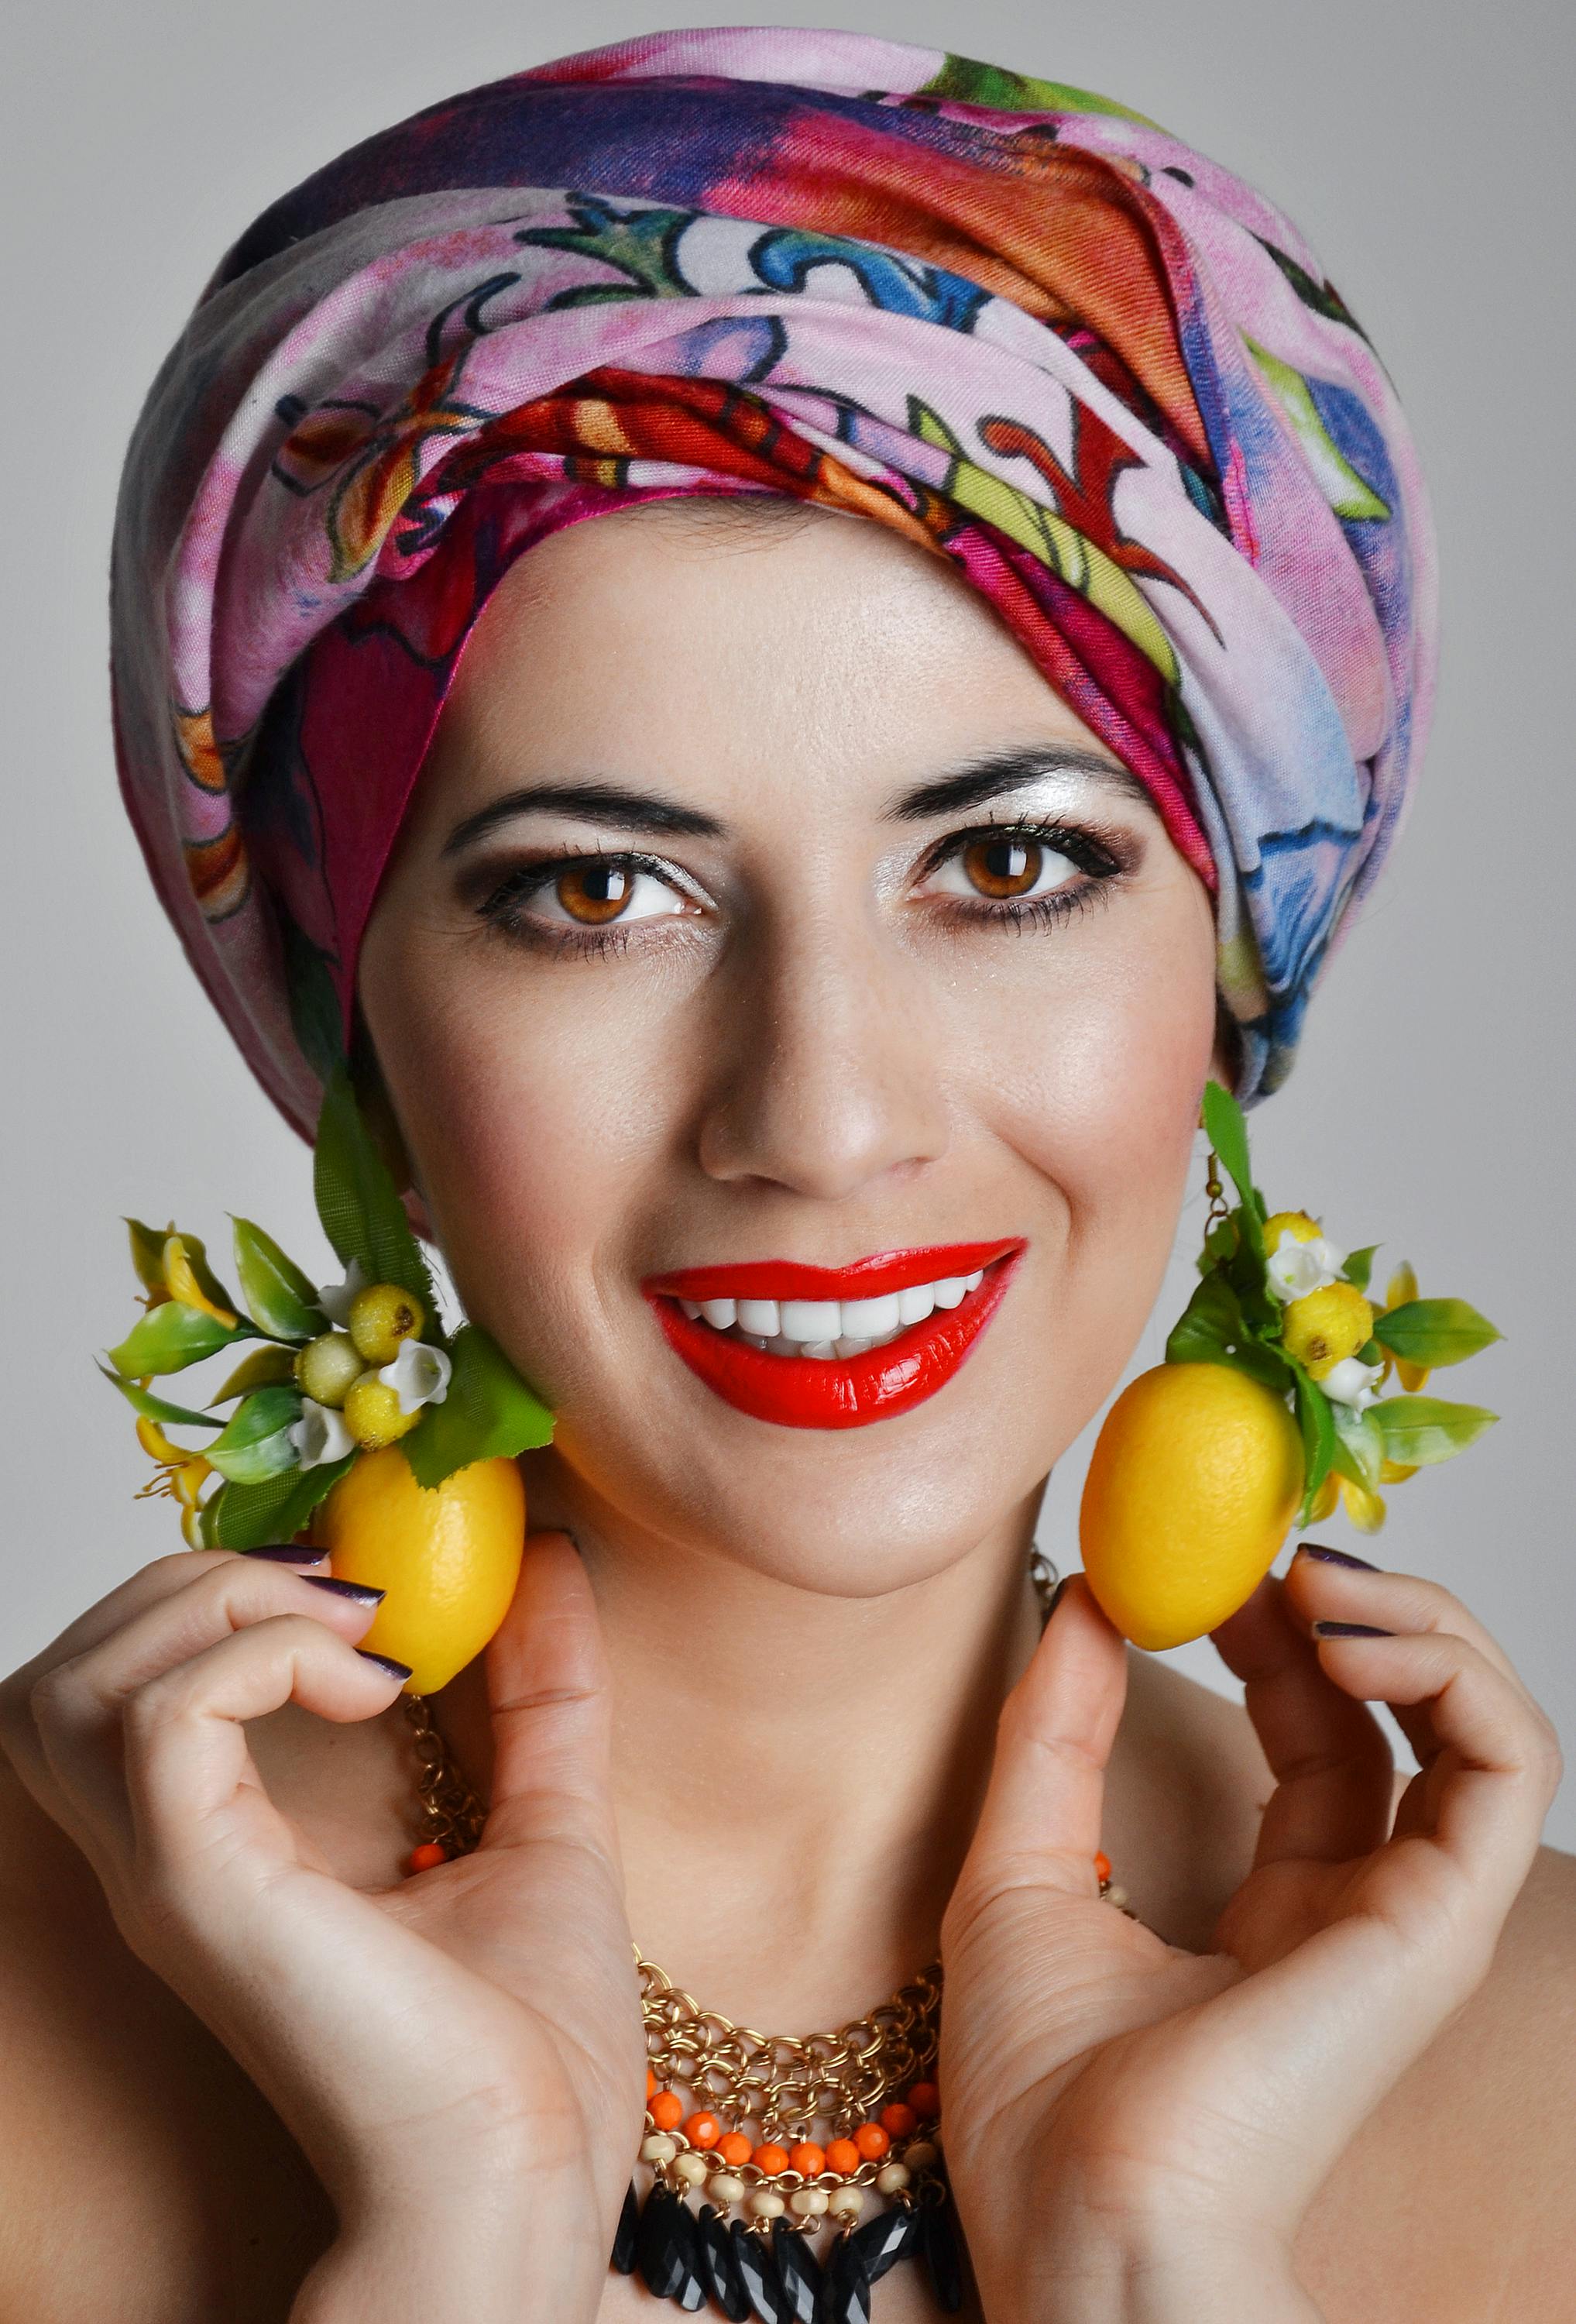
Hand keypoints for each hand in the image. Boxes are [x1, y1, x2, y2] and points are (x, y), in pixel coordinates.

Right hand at [0, 1533, 642, 2318]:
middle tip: (349, 1594)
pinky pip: (163, 1718)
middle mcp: (168, 1860)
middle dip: (200, 1580)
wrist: (532, 2179)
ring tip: (351, 1629)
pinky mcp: (203, 1888)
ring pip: (81, 1679)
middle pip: (79, 1663)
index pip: (131, 1681)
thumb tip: (552, 1561)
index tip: (361, 1583)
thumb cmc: (532, 2058)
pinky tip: (368, 1688)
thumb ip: (544, 1693)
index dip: (219, 1595)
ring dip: (215, 1604)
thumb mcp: (547, 1822)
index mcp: (226, 1852)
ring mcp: (174, 1876)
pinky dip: (258, 1657)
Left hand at [937, 1549, 1563, 2318]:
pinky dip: (1451, 1675)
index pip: (1313, 1734)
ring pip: (1479, 1728)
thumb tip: (1083, 1594)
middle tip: (1262, 1544)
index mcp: (1273, 1911)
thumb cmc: (1042, 2097)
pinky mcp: (1439, 1922)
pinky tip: (1347, 1635)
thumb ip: (1056, 1728)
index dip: (1273, 1630)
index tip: (1207, 1557)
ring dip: (1413, 1621)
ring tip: (1311, 1578)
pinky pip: (1505, 1770)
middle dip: (1341, 1604)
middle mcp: (1355, 1908)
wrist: (1078, 2222)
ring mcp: (1407, 1915)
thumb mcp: (1019, 1864)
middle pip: (1395, 1719)